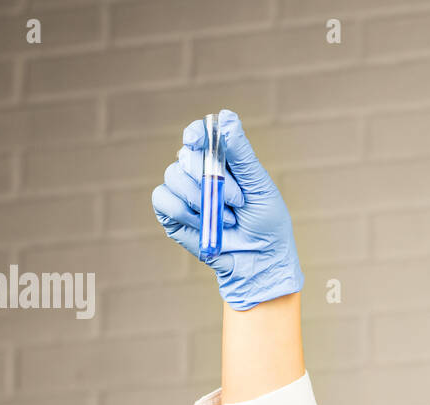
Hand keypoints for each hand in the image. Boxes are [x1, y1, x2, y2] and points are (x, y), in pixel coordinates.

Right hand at [151, 109, 303, 309]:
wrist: (260, 260)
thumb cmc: (265, 222)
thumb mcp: (259, 185)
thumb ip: (242, 154)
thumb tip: (226, 118)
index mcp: (220, 159)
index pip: (199, 134)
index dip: (196, 133)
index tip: (198, 140)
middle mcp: (198, 171)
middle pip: (186, 154)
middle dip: (211, 177)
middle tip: (237, 201)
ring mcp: (183, 192)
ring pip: (173, 176)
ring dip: (202, 199)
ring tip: (227, 220)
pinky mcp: (171, 214)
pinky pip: (163, 199)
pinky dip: (186, 212)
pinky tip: (206, 225)